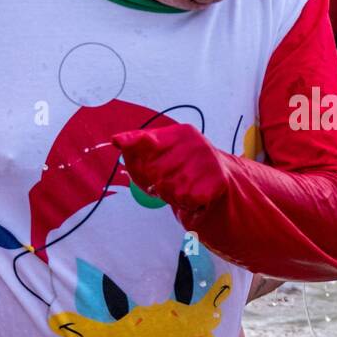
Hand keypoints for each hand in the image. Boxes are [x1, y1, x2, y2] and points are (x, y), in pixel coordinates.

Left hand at [112, 124, 229, 212]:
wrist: (220, 174)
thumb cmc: (182, 164)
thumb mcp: (163, 150)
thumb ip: (137, 145)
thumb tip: (116, 140)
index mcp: (179, 133)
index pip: (147, 138)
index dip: (131, 141)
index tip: (117, 141)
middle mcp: (194, 143)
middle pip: (154, 173)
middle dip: (157, 183)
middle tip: (172, 180)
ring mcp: (207, 161)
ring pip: (169, 189)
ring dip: (172, 195)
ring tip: (185, 186)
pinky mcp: (217, 180)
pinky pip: (186, 200)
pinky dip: (187, 203)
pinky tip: (195, 194)